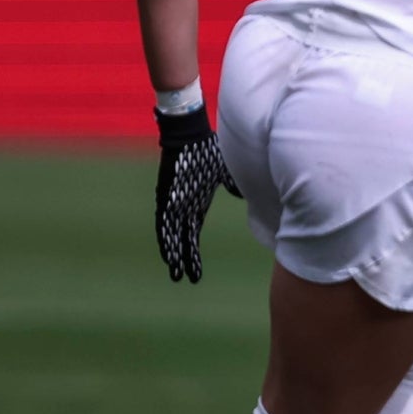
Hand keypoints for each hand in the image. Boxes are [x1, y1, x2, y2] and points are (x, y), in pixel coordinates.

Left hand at [155, 108, 238, 282]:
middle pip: (182, 238)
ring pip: (171, 234)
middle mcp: (182, 207)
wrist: (192, 135)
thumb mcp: (226, 174)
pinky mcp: (166, 197)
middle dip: (183, 258)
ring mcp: (172, 203)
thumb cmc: (209, 150)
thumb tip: (248, 197)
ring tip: (175, 273)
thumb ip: (235, 187)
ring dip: (173, 253)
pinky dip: (166, 239)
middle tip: (183, 278)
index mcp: (195, 204)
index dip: (193, 251)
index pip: (192, 233)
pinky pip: (164, 223)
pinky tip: (168, 253)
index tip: (196, 270)